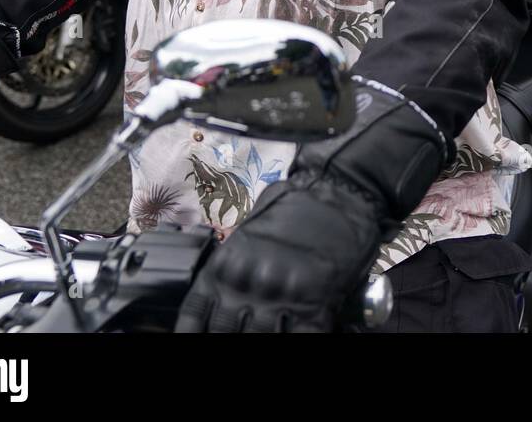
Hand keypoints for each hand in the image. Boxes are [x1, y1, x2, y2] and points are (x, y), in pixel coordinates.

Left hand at [175, 170, 382, 331]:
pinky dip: (299, 338)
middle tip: (241, 330)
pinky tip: (294, 332)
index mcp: (225, 266)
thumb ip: (231, 269)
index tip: (198, 338)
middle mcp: (248, 284)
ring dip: (263, 340)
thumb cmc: (293, 209)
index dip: (192, 334)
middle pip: (224, 334)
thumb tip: (219, 303)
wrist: (339, 192)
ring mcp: (281, 296)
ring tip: (267, 331)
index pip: (194, 318)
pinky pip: (302, 336)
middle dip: (227, 339)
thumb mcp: (247, 235)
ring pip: (262, 339)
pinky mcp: (315, 303)